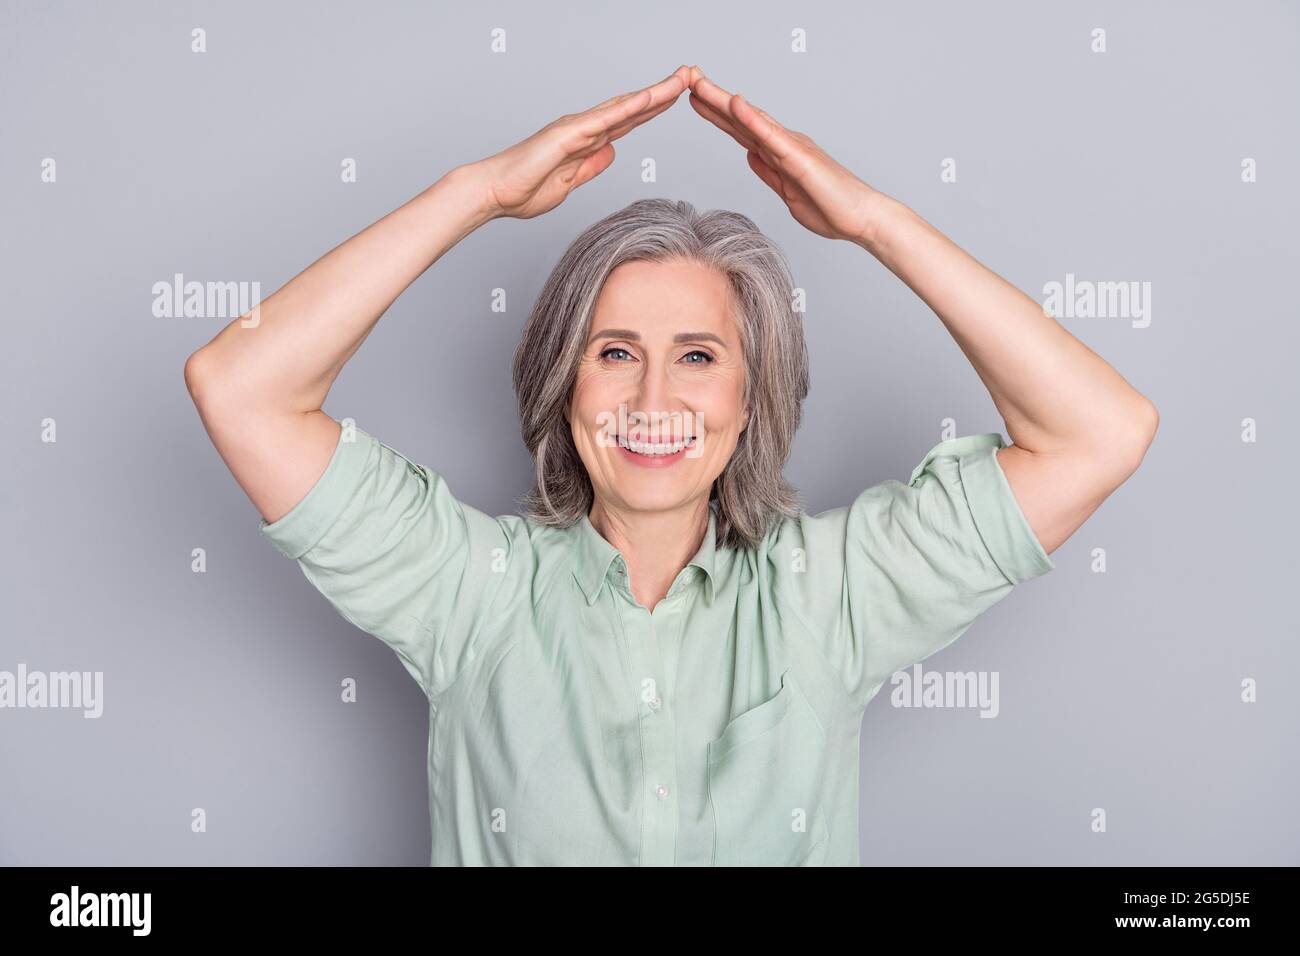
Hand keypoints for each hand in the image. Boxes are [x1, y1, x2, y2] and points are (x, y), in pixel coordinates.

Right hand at [467, 66, 691, 220]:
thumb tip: (611, 153)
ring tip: (682, 78)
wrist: (495, 193)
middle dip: (664, 92)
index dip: (656, 108)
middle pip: (632, 107)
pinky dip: (628, 108)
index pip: (629, 121)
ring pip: (624, 107)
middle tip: (692, 74)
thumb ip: (590, 166)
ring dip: (654, 93)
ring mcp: (577, 128)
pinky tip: (649, 98)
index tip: (679, 95)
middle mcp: (584, 127)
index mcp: (586, 140)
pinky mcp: (567, 135)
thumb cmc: (524, 189)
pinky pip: (604, 119)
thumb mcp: (570, 182)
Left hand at [685, 67, 879, 241]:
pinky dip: (752, 118)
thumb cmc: (830, 208)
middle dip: (713, 99)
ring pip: (751, 120)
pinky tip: (735, 104)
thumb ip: (769, 172)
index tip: (694, 99)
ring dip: (724, 101)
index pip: (741, 130)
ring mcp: (791, 147)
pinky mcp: (799, 158)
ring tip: (700, 84)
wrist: (860, 218)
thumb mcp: (787, 192)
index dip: (717, 114)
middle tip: (689, 77)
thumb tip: (750, 155)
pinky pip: (771, 135)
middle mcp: (784, 143)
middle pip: (741, 119)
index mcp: (779, 153)